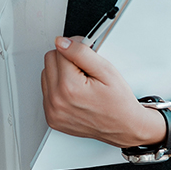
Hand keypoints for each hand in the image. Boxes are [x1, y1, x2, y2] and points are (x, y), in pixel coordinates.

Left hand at [40, 36, 165, 148]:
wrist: (124, 127)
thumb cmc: (119, 102)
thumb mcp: (106, 70)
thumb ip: (81, 52)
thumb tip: (61, 42)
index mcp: (69, 87)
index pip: (60, 50)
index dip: (76, 49)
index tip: (87, 57)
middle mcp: (57, 101)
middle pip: (49, 60)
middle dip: (66, 61)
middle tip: (85, 72)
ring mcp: (53, 112)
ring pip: (46, 74)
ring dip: (60, 74)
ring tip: (81, 83)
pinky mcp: (52, 118)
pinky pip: (46, 92)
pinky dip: (58, 89)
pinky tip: (74, 93)